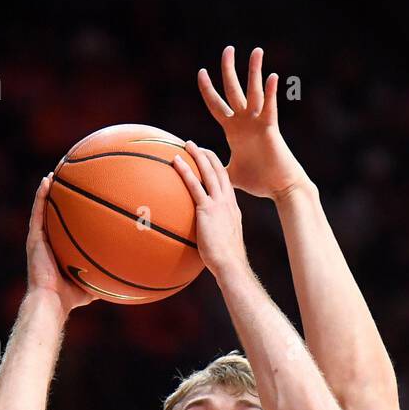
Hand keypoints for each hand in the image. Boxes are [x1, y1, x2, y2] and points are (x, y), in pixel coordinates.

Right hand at [26, 175, 97, 314]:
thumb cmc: (70, 297)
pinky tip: (47, 181)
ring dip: (48, 190)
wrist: (52, 301)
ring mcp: (40, 238)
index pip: (65, 227)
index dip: (71, 213)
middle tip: (69, 178)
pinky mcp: (34, 238)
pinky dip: (41, 196)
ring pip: (43, 208)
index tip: (81, 198)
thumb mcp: (92, 284)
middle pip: (54, 214)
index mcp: (59, 249)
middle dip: (60, 197)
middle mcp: (48, 241)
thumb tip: (124, 278)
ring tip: (56, 172)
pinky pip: (37, 212)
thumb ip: (104, 277)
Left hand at [173, 142, 246, 279]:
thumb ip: (213, 235)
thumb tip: (202, 240)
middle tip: (198, 147)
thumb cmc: (225, 261)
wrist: (230, 264)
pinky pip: (194, 185)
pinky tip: (175, 161)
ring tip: (187, 144)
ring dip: (198, 155)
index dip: (218, 170)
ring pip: (209, 172)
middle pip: (220, 172)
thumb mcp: (222, 243)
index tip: (209, 161)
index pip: (226, 183)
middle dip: (209, 156)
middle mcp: (228, 202)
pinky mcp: (207, 209)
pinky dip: (185, 171)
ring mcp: (219, 204)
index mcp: (232, 209)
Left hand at [198, 46, 305, 200]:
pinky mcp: (271, 129)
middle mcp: (245, 121)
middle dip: (229, 69)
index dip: (208, 89)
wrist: (280, 188)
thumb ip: (215, 168)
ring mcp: (258, 123)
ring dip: (255, 71)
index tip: (201, 71)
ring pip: (254, 92)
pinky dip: (272, 93)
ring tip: (256, 51)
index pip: (216, 104)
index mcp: (234, 129)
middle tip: (228, 49)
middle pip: (233, 90)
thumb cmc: (259, 181)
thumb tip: (201, 169)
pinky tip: (272, 76)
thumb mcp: (230, 174)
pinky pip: (271, 108)